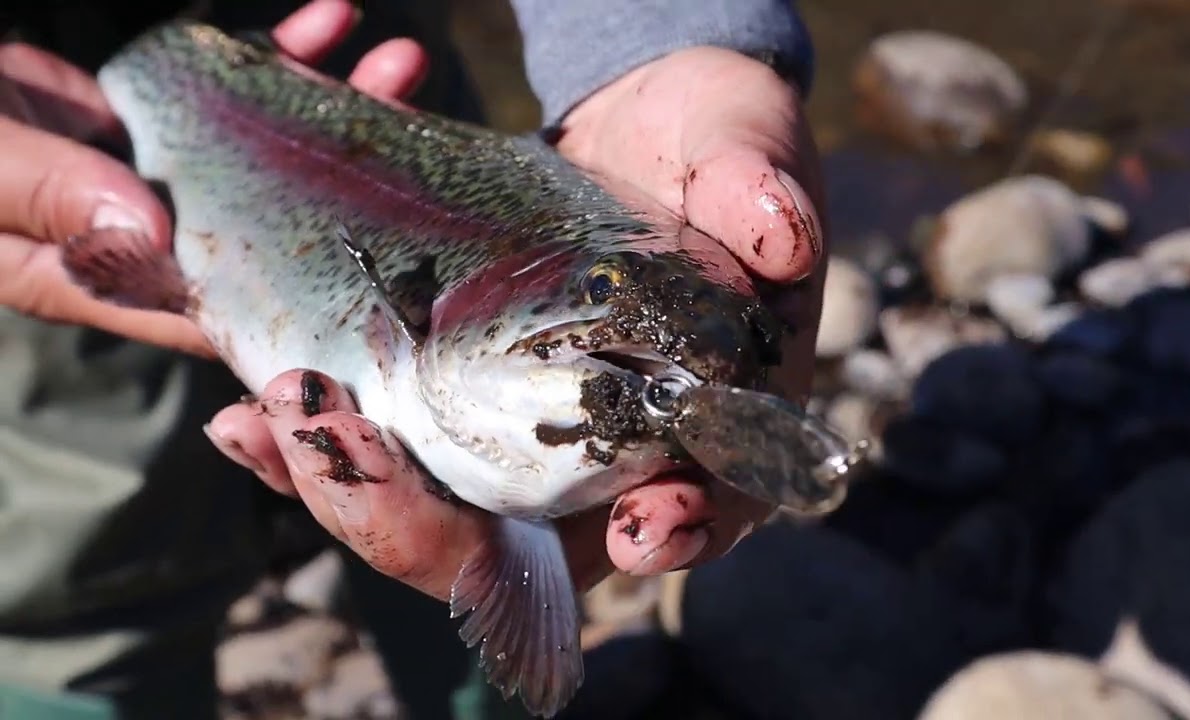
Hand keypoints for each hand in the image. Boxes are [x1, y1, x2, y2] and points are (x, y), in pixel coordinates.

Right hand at [0, 0, 426, 355]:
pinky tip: (328, 18)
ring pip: (270, 154)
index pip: (225, 311)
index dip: (311, 303)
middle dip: (355, 183)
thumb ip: (48, 197)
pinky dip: (279, 56)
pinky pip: (231, 91)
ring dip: (337, 107)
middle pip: (276, 225)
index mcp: (103, 274)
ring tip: (398, 62)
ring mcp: (157, 173)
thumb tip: (152, 236)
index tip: (393, 275)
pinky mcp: (153, 116)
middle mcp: (148, 234)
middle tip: (414, 124)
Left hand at [205, 47, 825, 599]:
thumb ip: (760, 184)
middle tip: (350, 459)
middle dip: (436, 529)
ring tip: (273, 428)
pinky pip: (398, 456)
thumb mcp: (744, 148)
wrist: (643, 120)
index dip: (678, 530)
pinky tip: (256, 411)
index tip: (638, 531)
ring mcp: (531, 437)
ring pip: (446, 516)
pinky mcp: (466, 403)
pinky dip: (328, 447)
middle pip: (539, 545)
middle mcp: (618, 452)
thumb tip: (780, 234)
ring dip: (354, 495)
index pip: (711, 504)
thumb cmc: (716, 144)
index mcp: (715, 414)